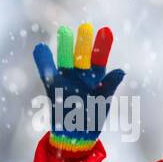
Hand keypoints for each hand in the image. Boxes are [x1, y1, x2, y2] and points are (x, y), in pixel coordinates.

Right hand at [33, 22, 124, 152]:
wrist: (74, 134)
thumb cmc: (92, 117)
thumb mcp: (103, 101)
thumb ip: (110, 85)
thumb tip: (121, 71)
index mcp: (96, 78)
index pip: (100, 58)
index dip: (103, 45)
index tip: (106, 30)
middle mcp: (81, 75)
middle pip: (82, 56)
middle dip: (83, 42)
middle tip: (85, 27)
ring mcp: (66, 79)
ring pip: (66, 60)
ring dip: (66, 47)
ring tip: (65, 31)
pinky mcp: (52, 86)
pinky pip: (47, 71)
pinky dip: (44, 60)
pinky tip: (41, 48)